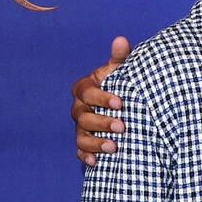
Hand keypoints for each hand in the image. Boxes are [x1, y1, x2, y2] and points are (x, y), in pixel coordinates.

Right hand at [71, 36, 130, 165]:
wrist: (121, 102)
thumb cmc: (119, 81)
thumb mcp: (119, 69)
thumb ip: (120, 56)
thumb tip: (121, 39)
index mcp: (84, 88)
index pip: (87, 93)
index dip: (102, 98)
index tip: (120, 103)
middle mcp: (78, 108)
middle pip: (84, 117)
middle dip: (102, 122)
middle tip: (123, 127)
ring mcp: (79, 126)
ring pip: (81, 136)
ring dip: (95, 142)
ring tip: (114, 147)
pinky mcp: (83, 142)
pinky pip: (80, 151)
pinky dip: (86, 157)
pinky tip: (96, 162)